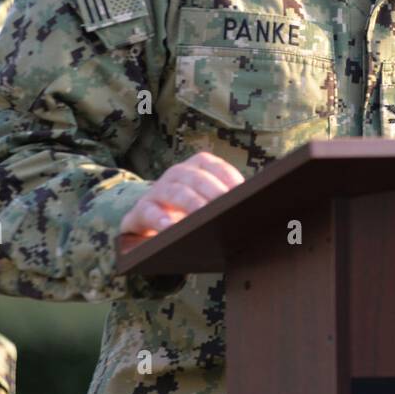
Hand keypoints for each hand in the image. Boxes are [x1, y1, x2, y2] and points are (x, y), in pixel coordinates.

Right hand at [118, 152, 244, 236]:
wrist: (148, 222)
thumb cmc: (187, 212)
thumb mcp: (205, 203)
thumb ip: (225, 203)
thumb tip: (254, 210)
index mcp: (197, 168)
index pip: (216, 167)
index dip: (230, 178)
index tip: (243, 194)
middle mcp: (177, 174)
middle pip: (197, 178)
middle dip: (214, 192)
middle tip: (227, 206)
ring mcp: (157, 190)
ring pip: (175, 192)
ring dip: (190, 203)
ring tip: (202, 215)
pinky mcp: (141, 210)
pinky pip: (149, 211)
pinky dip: (159, 218)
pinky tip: (169, 226)